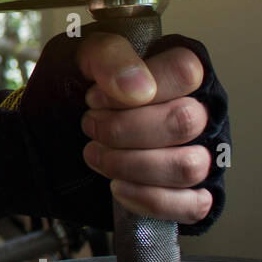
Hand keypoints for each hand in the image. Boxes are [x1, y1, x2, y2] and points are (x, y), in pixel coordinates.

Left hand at [75, 33, 211, 224]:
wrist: (58, 129)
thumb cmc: (85, 90)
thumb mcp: (84, 56)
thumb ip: (110, 56)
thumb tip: (138, 87)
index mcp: (181, 72)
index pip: (185, 71)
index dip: (137, 88)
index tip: (96, 97)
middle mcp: (202, 111)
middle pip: (184, 122)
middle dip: (123, 129)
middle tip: (90, 125)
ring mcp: (203, 154)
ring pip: (188, 166)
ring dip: (130, 164)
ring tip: (96, 154)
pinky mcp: (193, 193)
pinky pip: (193, 205)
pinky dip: (149, 199)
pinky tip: (117, 187)